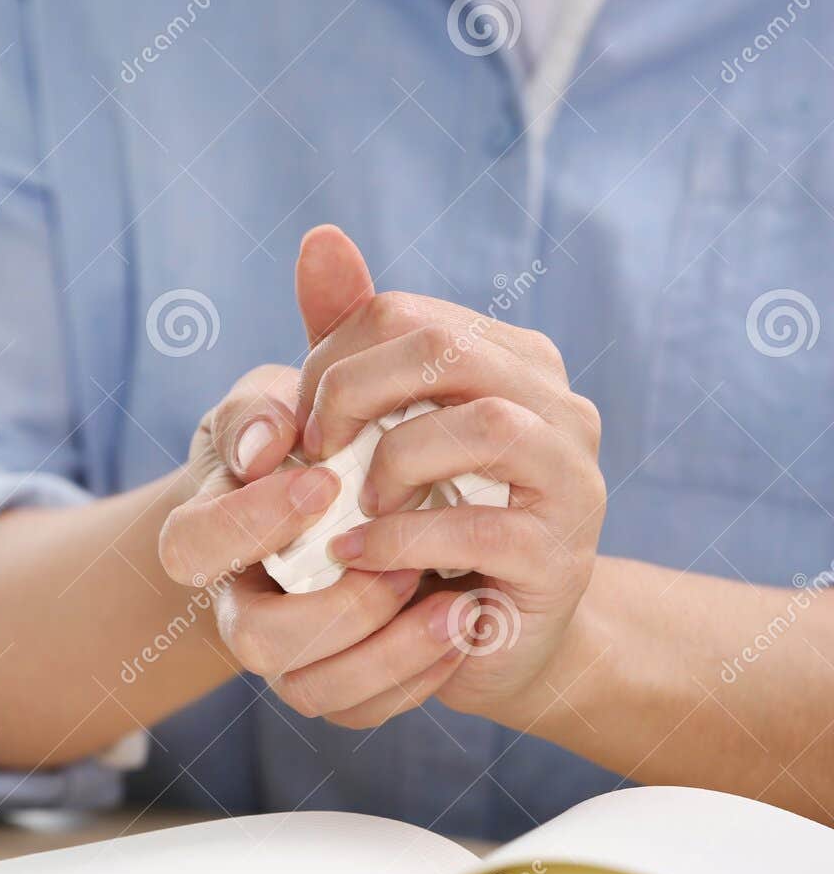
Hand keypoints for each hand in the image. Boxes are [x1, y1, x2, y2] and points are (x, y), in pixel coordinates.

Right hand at [158, 235, 435, 707]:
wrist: (356, 525)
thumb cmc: (325, 442)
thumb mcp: (321, 385)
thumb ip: (322, 329)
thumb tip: (328, 245)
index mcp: (208, 525)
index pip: (190, 543)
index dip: (249, 517)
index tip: (319, 471)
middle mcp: (238, 597)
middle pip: (250, 635)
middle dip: (328, 600)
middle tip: (391, 551)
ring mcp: (286, 653)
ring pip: (305, 688)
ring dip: (381, 642)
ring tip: (448, 593)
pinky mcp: (333, 685)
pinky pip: (360, 708)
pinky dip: (412, 676)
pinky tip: (463, 621)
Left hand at [290, 225, 605, 723]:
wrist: (486, 634)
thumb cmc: (427, 517)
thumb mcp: (379, 423)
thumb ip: (351, 338)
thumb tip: (318, 238)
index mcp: (512, 358)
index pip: (405, 313)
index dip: (332, 359)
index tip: (303, 420)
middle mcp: (557, 404)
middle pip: (446, 349)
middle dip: (354, 394)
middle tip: (316, 451)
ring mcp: (571, 477)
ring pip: (483, 423)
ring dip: (392, 461)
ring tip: (352, 504)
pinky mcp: (560, 555)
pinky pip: (479, 526)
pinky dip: (400, 539)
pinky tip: (357, 556)